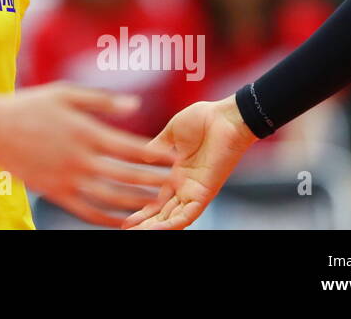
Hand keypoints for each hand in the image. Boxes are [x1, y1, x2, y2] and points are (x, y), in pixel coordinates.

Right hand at [0, 84, 176, 227]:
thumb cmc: (29, 105)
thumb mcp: (65, 93)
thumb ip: (101, 100)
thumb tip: (136, 104)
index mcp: (85, 132)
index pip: (130, 148)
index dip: (155, 155)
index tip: (174, 158)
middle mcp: (80, 159)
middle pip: (126, 176)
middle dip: (154, 181)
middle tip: (176, 184)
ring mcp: (67, 179)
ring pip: (111, 198)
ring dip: (137, 203)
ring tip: (158, 204)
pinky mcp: (55, 193)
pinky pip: (88, 212)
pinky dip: (108, 219)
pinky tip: (124, 221)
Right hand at [123, 95, 257, 228]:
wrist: (226, 117)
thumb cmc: (205, 119)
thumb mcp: (173, 132)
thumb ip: (158, 145)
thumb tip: (143, 154)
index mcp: (177, 172)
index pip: (157, 198)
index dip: (141, 208)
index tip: (124, 216)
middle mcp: (186, 186)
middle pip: (162, 211)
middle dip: (144, 222)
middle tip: (124, 229)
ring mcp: (196, 191)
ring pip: (173, 217)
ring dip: (155, 226)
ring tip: (135, 233)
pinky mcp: (205, 193)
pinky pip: (188, 214)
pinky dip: (173, 223)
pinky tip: (157, 229)